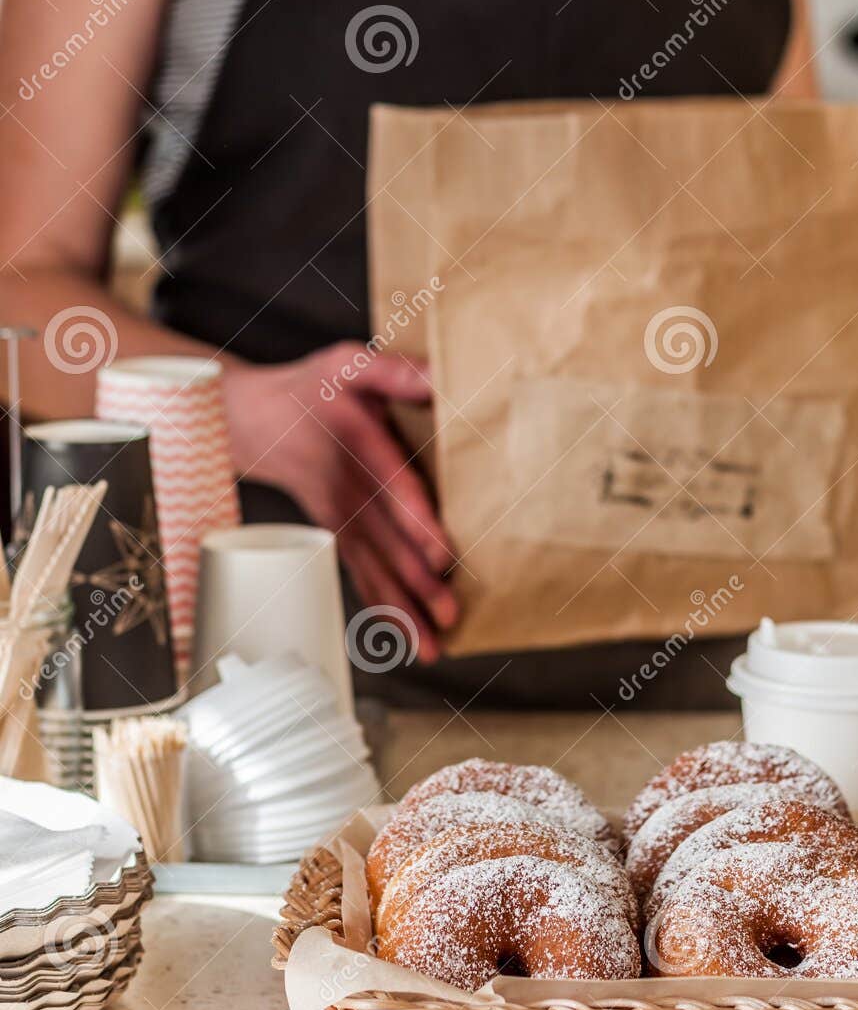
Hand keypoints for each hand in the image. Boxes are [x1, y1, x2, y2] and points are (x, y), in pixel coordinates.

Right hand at [223, 344, 457, 661]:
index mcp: (356, 443)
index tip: (441, 550)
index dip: (415, 517)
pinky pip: (363, 575)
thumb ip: (394, 370)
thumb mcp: (349, 364)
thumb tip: (440, 376)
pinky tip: (409, 639)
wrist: (256, 421)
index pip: (391, 483)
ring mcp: (343, 518)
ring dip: (404, 607)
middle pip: (388, 539)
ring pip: (376, 567)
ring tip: (433, 645)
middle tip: (448, 613)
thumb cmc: (314, 389)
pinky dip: (385, 608)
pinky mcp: (341, 534)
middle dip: (418, 580)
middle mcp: (349, 490)